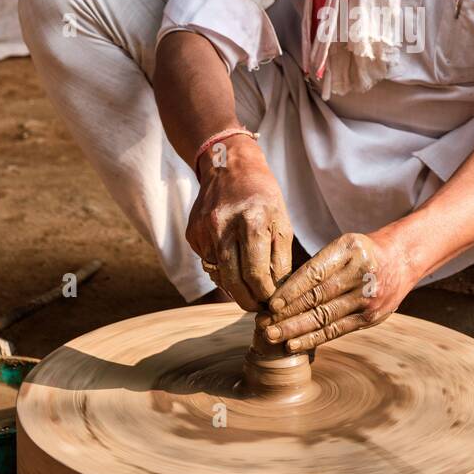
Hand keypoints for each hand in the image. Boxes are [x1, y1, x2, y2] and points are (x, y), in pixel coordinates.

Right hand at [186, 138, 292, 310]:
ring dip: (234, 286)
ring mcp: (203, 229)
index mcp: (252, 219)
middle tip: (258, 308)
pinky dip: (222, 269)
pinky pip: (208, 262)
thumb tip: (278, 291)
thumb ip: (280, 257)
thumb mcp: (281, 219)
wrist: (229, 165)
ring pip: (219, 273)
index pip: (256, 272)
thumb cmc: (262, 194)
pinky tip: (232, 261)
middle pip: (233, 279)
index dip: (264, 294)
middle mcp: (223, 225)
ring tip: (249, 289)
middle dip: (247, 300)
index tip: (272, 303)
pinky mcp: (192, 233)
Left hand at [259, 228, 413, 353]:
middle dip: (287, 313)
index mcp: (350, 250)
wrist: (402, 259)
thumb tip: (280, 293)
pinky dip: (313, 339)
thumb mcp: (343, 246)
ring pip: (325, 317)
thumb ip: (318, 266)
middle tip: (262, 323)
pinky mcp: (371, 318)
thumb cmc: (362, 253)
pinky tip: (293, 344)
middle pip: (318, 298)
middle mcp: (361, 274)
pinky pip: (337, 330)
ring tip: (271, 336)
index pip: (315, 273)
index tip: (270, 303)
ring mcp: (368, 298)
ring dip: (295, 329)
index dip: (291, 291)